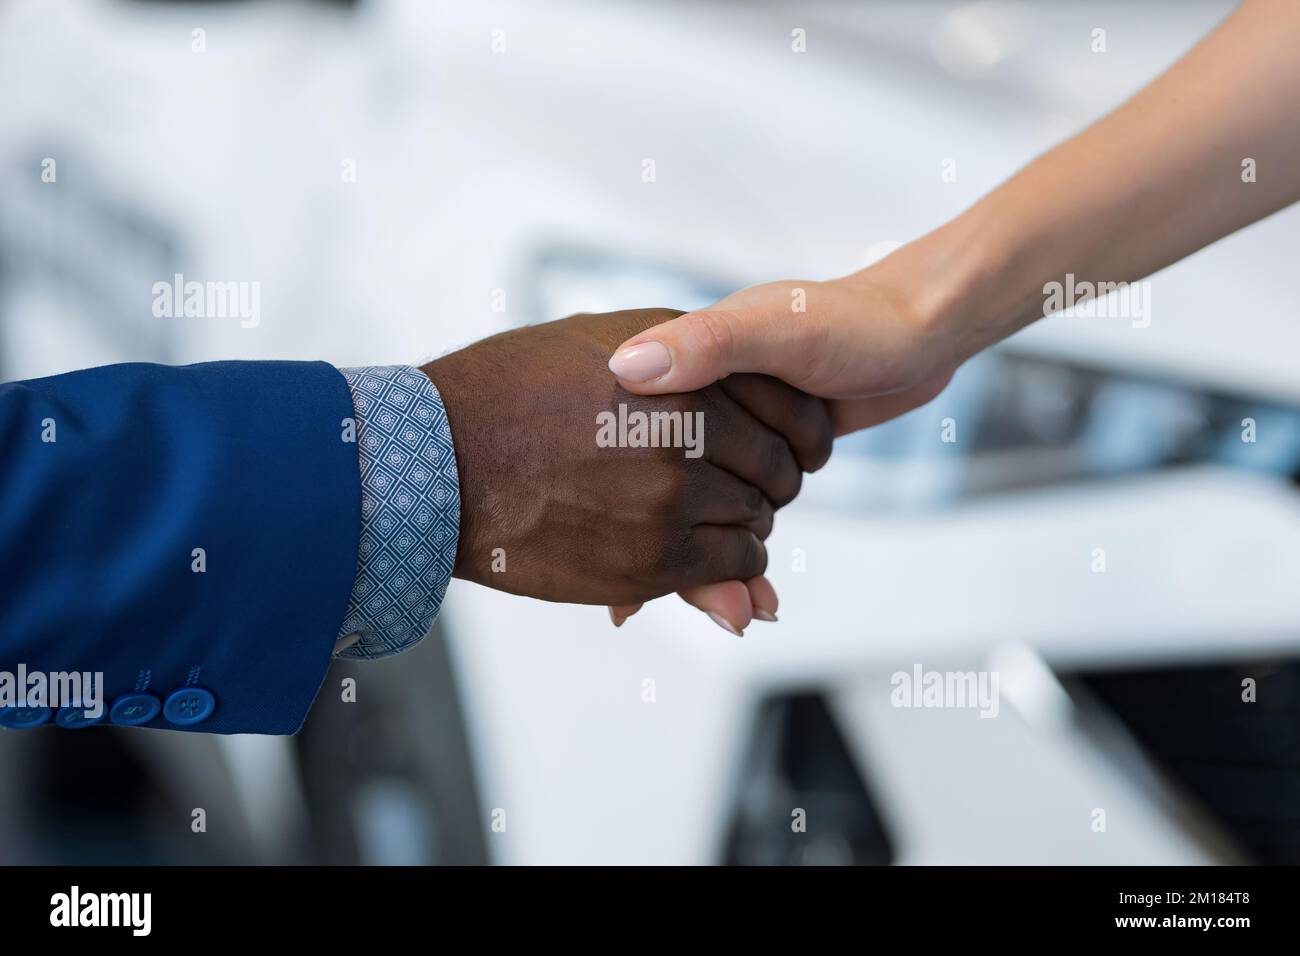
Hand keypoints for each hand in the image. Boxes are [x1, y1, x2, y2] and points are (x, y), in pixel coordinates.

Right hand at [421, 309, 831, 608]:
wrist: (439, 459)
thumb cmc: (511, 391)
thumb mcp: (602, 338)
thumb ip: (677, 350)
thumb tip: (733, 364)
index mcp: (681, 367)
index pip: (787, 405)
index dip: (791, 428)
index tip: (776, 440)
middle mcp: (685, 429)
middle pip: (776, 466)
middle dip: (769, 480)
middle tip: (748, 486)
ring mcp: (670, 496)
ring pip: (755, 521)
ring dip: (746, 527)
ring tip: (715, 519)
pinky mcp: (652, 559)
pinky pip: (730, 566)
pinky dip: (732, 568)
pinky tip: (704, 555)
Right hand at [603, 274, 954, 630]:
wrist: (915, 331)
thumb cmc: (850, 323)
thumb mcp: (773, 328)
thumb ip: (705, 345)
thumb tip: (627, 368)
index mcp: (681, 372)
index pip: (636, 454)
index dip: (628, 513)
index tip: (628, 591)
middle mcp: (691, 406)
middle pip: (665, 500)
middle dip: (689, 564)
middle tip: (713, 610)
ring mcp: (723, 436)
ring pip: (698, 516)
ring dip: (718, 567)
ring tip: (749, 606)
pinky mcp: (756, 455)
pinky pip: (730, 518)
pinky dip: (740, 559)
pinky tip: (751, 592)